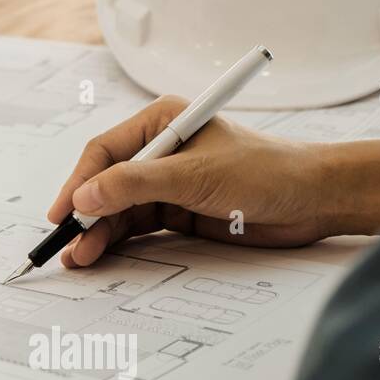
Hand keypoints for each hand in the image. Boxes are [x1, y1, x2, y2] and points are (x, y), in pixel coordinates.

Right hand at [47, 96, 326, 266]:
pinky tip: (101, 252)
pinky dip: (117, 239)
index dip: (80, 182)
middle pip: (106, 182)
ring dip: (98, 231)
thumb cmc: (265, 172)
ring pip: (117, 207)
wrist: (314, 201)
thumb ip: (136, 184)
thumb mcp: (195, 176)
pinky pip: (136, 224)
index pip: (105, 151)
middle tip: (68, 242)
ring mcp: (167, 181)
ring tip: (80, 256)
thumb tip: (85, 196)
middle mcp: (159, 149)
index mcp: (161, 122)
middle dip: (86, 212)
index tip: (64, 212)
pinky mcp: (178, 209)